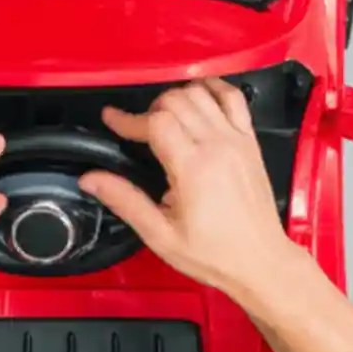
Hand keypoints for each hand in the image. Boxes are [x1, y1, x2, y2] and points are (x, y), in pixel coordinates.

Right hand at [79, 79, 305, 293]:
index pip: (155, 122)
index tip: (112, 120)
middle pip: (176, 101)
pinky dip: (213, 89)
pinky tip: (199, 96)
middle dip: (150, 108)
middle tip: (138, 129)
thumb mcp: (160, 235)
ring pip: (201, 94)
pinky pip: (234, 99)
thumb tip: (91, 178)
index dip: (128, 118)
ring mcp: (237, 140)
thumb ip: (125, 201)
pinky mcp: (251, 142)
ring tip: (163, 117)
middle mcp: (218, 146)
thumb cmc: (214, 254)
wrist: (261, 262)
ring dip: (177, 97)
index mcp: (194, 168)